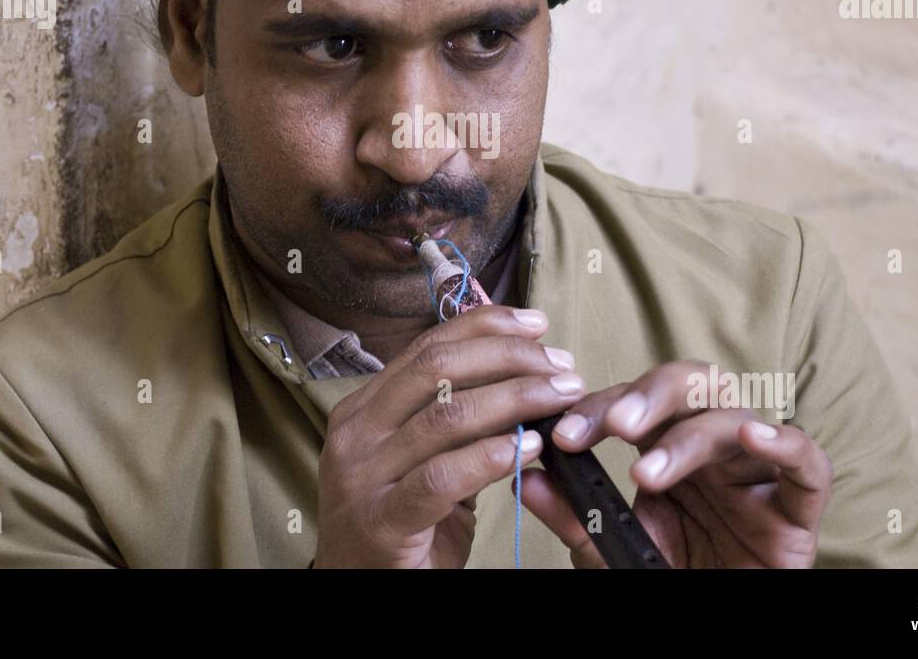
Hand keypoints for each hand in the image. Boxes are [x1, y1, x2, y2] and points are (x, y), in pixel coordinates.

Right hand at [313, 305, 583, 567]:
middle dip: (508, 357)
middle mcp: (356, 433)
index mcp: (363, 409)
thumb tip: (523, 375)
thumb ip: (454, 421)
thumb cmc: (399, 527)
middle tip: (561, 368)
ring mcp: (363, 476)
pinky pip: (441, 477)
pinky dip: (490, 456)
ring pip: (445, 415)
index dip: (486, 327)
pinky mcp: (381, 521)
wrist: (357, 593)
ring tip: (559, 400)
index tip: (537, 325)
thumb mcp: (419, 461)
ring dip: (514, 399)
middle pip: (437, 368)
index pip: (427, 347)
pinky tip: (529, 447)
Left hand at [515, 360, 832, 567]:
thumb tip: (528, 476)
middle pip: (688, 385)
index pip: (631, 403)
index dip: (597, 409)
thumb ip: (573, 516)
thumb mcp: (610, 547)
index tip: (561, 434)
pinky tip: (755, 437)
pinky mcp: (797, 506)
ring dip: (689, 438)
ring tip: (649, 474)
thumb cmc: (667, 574)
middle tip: (614, 427)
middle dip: (647, 396)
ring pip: (733, 418)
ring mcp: (754, 471)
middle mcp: (710, 446)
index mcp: (664, 445)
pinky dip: (785, 443)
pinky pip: (807, 461)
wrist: (717, 623)